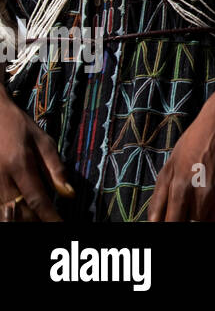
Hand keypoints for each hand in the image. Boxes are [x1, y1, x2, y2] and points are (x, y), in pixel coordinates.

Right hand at [0, 93, 73, 221]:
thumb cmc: (20, 127)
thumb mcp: (44, 142)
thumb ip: (56, 168)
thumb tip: (69, 194)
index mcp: (19, 165)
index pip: (37, 199)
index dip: (49, 217)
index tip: (60, 225)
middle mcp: (1, 176)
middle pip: (18, 210)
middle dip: (34, 222)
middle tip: (50, 226)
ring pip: (4, 211)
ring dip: (21, 220)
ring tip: (37, 223)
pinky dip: (7, 212)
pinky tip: (19, 215)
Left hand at [147, 97, 214, 221]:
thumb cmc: (192, 145)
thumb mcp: (168, 169)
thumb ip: (158, 199)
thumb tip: (153, 222)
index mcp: (181, 187)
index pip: (172, 223)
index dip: (169, 227)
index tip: (169, 223)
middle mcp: (202, 194)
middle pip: (192, 226)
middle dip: (184, 223)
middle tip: (181, 216)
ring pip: (208, 225)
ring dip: (199, 222)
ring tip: (194, 213)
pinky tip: (208, 215)